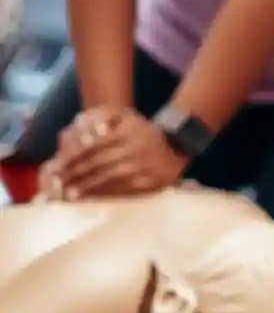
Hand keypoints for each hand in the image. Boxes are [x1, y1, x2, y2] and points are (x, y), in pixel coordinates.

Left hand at [57, 108, 188, 199]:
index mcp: (128, 129)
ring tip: (71, 194)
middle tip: (58, 183)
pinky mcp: (151, 180)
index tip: (59, 166)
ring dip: (87, 187)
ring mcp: (145, 165)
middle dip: (76, 174)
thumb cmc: (141, 130)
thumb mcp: (125, 115)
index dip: (74, 156)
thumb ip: (101, 116)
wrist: (176, 144)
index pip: (94, 144)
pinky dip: (105, 194)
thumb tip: (77, 125)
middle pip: (99, 162)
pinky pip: (124, 189)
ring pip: (109, 178)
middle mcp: (137, 146)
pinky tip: (93, 197)